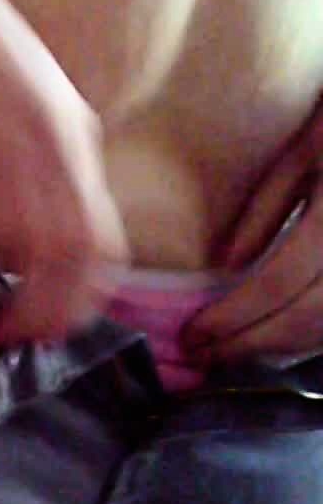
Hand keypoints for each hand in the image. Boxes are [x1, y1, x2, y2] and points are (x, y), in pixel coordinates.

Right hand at [0, 69, 129, 347]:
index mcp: (72, 132)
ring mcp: (7, 145)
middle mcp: (53, 144)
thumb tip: (5, 209)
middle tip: (26, 341)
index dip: (86, 293)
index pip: (103, 236)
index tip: (57, 321)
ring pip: (37, 248)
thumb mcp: (12, 94)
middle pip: (81, 254)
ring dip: (21, 296)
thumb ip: (21, 149)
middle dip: (59, 310)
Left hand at [182, 101, 322, 360]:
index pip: (281, 283)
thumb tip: (228, 266)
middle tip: (205, 357)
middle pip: (312, 318)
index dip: (234, 318)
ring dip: (286, 350)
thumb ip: (268, 207)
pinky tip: (283, 337)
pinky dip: (316, 335)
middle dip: (253, 345)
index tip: (192, 337)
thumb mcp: (308, 146)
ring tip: (237, 351)